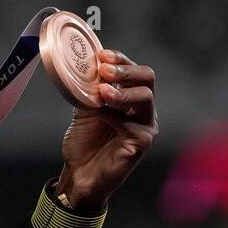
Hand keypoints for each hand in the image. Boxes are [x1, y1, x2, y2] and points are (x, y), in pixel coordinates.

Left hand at [57, 49, 158, 211]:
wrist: (80, 172)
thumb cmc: (85, 140)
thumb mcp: (84, 107)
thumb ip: (88, 88)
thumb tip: (85, 65)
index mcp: (131, 96)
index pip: (134, 70)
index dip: (120, 59)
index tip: (101, 56)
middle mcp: (143, 109)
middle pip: (147, 78)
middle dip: (125, 70)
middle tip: (105, 71)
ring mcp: (145, 126)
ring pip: (145, 98)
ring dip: (122, 92)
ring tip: (103, 91)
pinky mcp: (141, 143)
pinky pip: (132, 124)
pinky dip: (113, 115)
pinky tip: (99, 113)